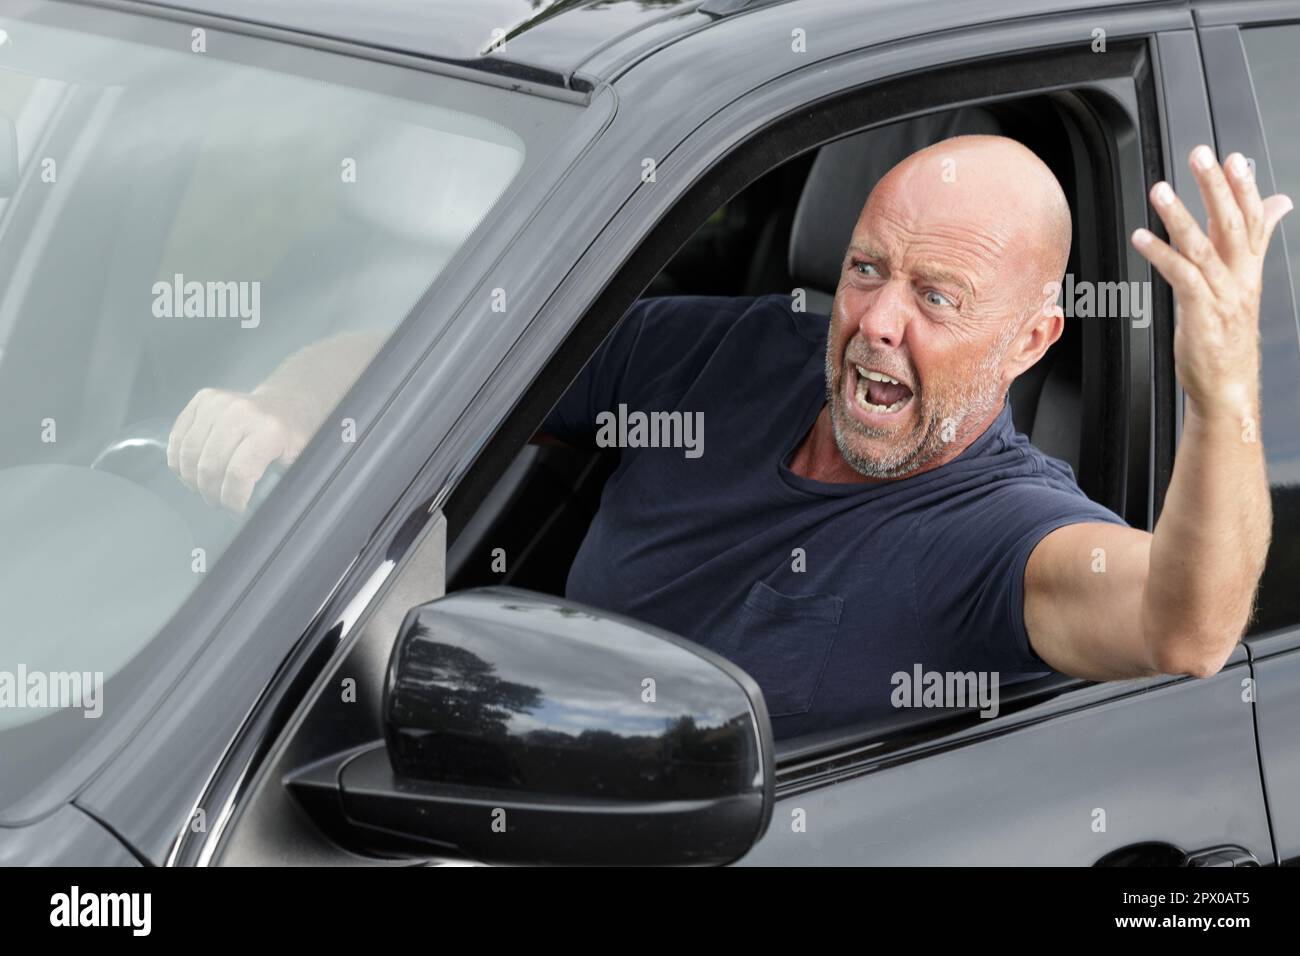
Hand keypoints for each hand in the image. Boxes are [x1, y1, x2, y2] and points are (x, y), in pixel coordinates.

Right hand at [167, 385, 315, 513]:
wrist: (285, 404)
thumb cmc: (292, 437)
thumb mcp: (296, 461)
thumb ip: (279, 483)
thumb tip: (258, 515)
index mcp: (269, 430)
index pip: (238, 474)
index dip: (232, 499)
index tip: (235, 511)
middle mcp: (241, 412)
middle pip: (210, 465)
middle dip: (211, 493)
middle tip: (218, 502)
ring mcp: (218, 402)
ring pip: (189, 453)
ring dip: (192, 479)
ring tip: (204, 489)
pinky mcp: (202, 399)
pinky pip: (178, 437)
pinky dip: (179, 460)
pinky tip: (191, 472)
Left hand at [1131, 145, 1292, 417]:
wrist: (1228, 386)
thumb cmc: (1228, 338)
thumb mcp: (1242, 285)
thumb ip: (1253, 243)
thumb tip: (1277, 205)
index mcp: (1249, 270)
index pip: (1253, 220)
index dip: (1245, 188)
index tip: (1235, 158)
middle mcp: (1240, 279)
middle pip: (1232, 224)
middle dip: (1216, 187)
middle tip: (1201, 156)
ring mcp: (1222, 296)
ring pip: (1204, 247)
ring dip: (1180, 215)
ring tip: (1161, 190)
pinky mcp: (1201, 314)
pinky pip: (1181, 277)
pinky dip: (1161, 254)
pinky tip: (1142, 239)